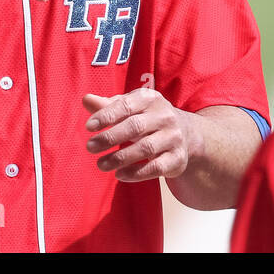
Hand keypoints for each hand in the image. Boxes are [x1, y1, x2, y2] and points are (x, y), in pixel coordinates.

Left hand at [83, 90, 198, 182]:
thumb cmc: (148, 118)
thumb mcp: (130, 107)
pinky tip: (119, 174)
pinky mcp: (177, 158)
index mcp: (151, 99)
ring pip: (145, 148)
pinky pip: (156, 167)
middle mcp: (165, 116)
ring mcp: (174, 137)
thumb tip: (86, 99)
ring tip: (101, 164)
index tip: (89, 127)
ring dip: (120, 158)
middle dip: (110, 137)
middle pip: (135, 127)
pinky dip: (136, 173)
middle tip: (90, 147)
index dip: (107, 115)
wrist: (186, 134)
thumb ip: (108, 105)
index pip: (127, 105)